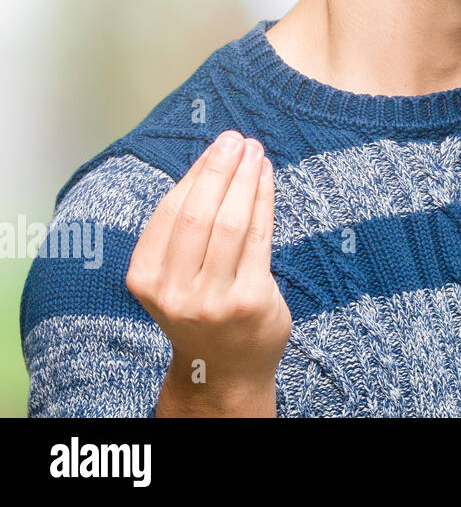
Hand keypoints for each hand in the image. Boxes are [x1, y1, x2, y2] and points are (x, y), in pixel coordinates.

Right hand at [126, 130, 289, 412]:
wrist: (223, 368)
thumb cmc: (201, 307)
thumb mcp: (174, 275)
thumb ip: (183, 229)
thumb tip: (211, 163)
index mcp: (145, 278)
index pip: (172, 212)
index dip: (197, 173)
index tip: (218, 145)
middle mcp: (174, 291)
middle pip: (200, 214)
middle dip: (221, 170)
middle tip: (237, 140)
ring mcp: (213, 299)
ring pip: (232, 223)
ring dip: (246, 181)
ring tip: (256, 153)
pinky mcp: (250, 301)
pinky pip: (259, 239)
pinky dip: (264, 202)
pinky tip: (267, 179)